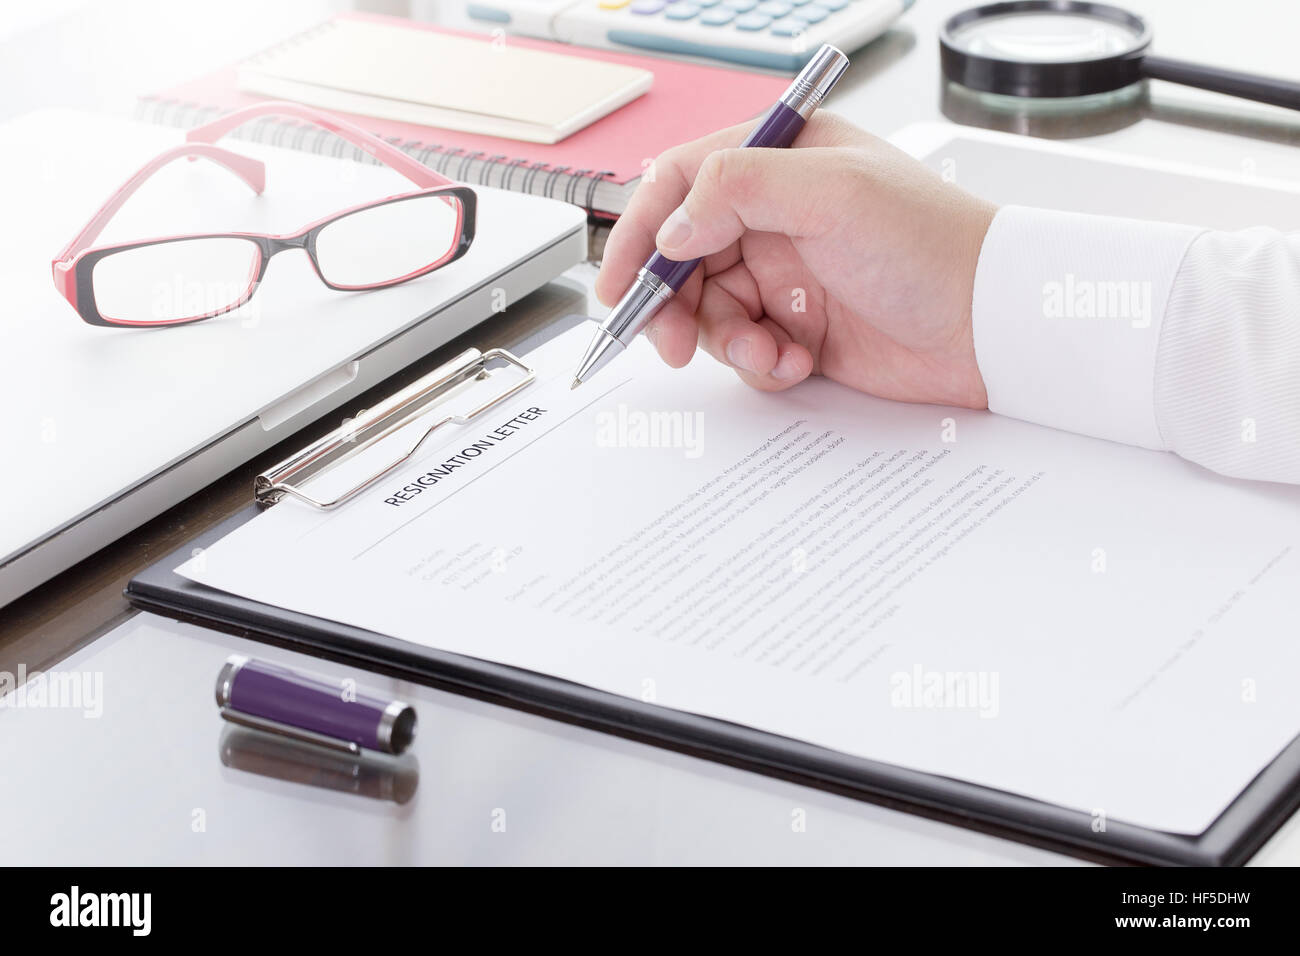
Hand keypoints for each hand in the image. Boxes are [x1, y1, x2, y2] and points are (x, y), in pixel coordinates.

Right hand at [595, 112, 996, 407]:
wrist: (991, 327)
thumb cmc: (934, 245)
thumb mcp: (833, 192)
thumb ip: (737, 188)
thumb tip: (672, 226)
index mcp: (779, 162)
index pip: (680, 186)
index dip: (640, 234)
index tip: (620, 285)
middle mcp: (774, 215)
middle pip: (681, 257)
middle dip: (672, 303)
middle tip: (672, 342)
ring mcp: (784, 274)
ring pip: (707, 311)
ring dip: (726, 339)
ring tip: (770, 349)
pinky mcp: (796, 327)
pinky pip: (744, 349)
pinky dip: (761, 362)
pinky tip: (799, 361)